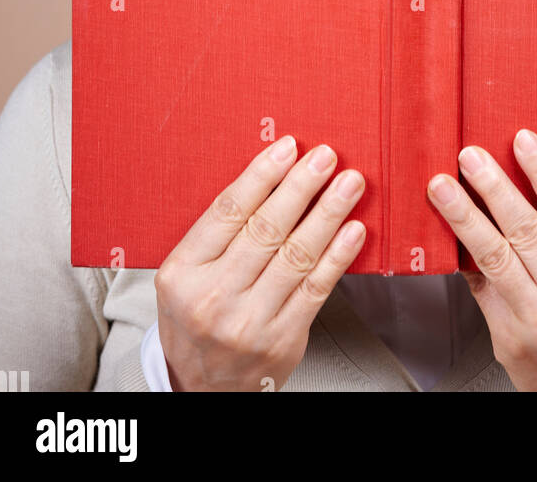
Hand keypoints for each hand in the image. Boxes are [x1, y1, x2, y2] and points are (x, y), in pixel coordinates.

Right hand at [155, 137, 365, 390]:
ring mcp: (250, 322)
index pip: (227, 212)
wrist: (202, 388)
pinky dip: (338, 256)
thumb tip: (271, 176)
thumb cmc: (195, 318)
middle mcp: (214, 297)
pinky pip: (316, 289)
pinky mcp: (283, 340)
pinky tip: (353, 230)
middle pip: (265, 229)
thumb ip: (217, 233)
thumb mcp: (185, 275)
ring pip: (296, 255)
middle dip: (301, 187)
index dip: (261, 175)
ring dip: (328, 213)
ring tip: (349, 183)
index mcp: (183, 273)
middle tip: (325, 157)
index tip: (287, 148)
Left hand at [427, 129, 536, 391]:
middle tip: (471, 158)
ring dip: (464, 216)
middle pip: (527, 231)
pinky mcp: (509, 337)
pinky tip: (445, 230)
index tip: (522, 141)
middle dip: (493, 188)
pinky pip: (479, 287)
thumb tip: (527, 181)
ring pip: (495, 258)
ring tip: (443, 188)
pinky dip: (461, 255)